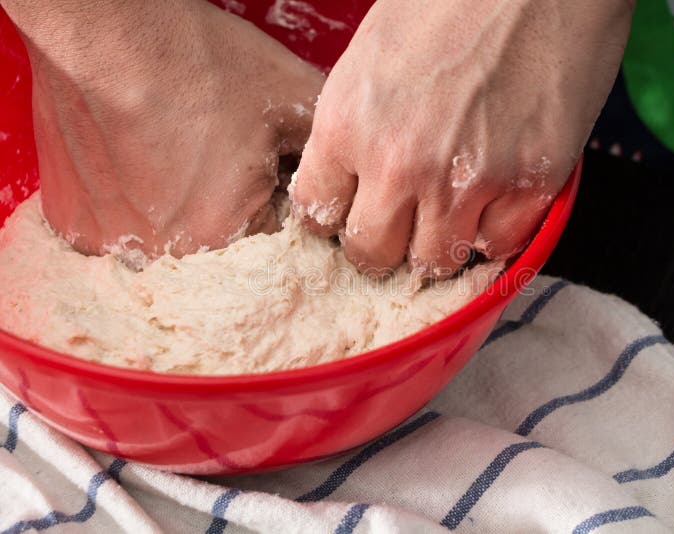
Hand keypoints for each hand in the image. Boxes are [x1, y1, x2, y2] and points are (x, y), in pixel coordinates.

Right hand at [4, 0, 323, 261]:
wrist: (109, 33)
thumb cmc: (200, 64)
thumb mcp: (292, 99)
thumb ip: (325, 154)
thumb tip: (339, 186)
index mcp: (226, 232)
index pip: (273, 239)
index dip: (274, 197)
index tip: (256, 164)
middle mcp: (167, 254)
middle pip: (222, 247)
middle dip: (229, 206)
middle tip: (211, 153)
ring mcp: (114, 244)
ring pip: (171, 240)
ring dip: (178, 208)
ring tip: (173, 154)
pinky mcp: (77, 227)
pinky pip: (121, 230)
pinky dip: (131, 205)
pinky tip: (136, 164)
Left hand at [291, 0, 632, 276]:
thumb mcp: (373, 53)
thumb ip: (357, 124)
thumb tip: (357, 175)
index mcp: (348, 123)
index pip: (316, 214)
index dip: (334, 217)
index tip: (352, 211)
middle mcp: (401, 164)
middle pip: (371, 253)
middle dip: (381, 243)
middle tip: (401, 222)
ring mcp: (468, 181)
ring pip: (434, 262)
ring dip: (437, 242)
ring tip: (451, 209)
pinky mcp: (531, 185)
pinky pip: (497, 246)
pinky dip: (493, 230)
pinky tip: (495, 196)